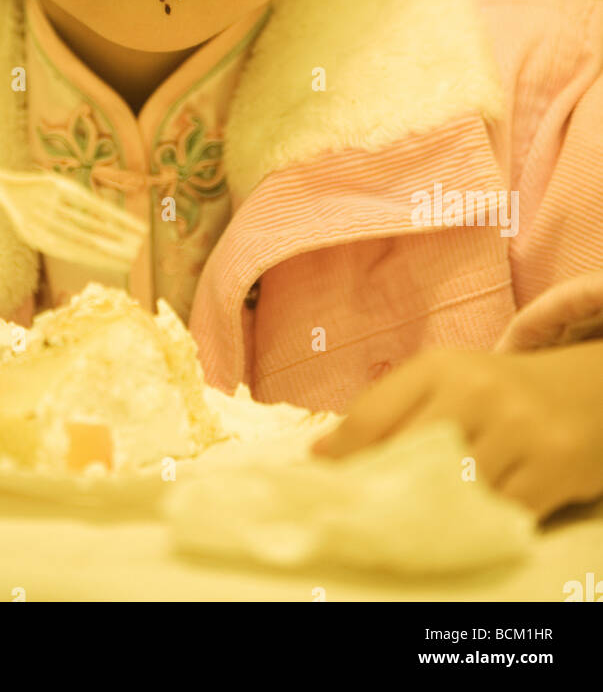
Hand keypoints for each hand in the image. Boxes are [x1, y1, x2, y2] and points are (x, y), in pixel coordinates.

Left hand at [309, 344, 602, 519]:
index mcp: (441, 366)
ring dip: (427, 516)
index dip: (340, 457)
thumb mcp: (448, 381)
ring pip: (453, 492)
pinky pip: (499, 515)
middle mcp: (478, 391)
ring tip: (408, 527)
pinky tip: (462, 529)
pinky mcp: (553, 468)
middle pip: (407, 457)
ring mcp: (519, 429)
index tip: (319, 480)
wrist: (588, 390)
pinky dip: (476, 529)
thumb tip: (325, 456)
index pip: (372, 416)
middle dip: (380, 491)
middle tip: (359, 515)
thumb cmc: (500, 393)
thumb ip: (392, 410)